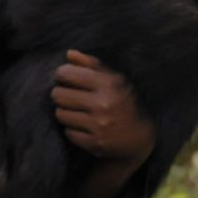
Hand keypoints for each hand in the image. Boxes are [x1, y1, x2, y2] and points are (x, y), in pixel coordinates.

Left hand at [51, 50, 153, 164]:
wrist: (139, 138)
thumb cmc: (123, 102)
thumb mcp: (114, 79)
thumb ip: (91, 64)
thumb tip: (69, 54)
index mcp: (109, 84)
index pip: (67, 73)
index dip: (62, 74)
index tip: (64, 77)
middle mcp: (103, 104)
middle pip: (58, 94)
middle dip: (61, 94)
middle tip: (69, 96)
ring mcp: (99, 126)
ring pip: (60, 114)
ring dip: (65, 112)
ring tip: (76, 111)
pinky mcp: (94, 143)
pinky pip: (68, 132)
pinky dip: (73, 129)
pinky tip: (84, 126)